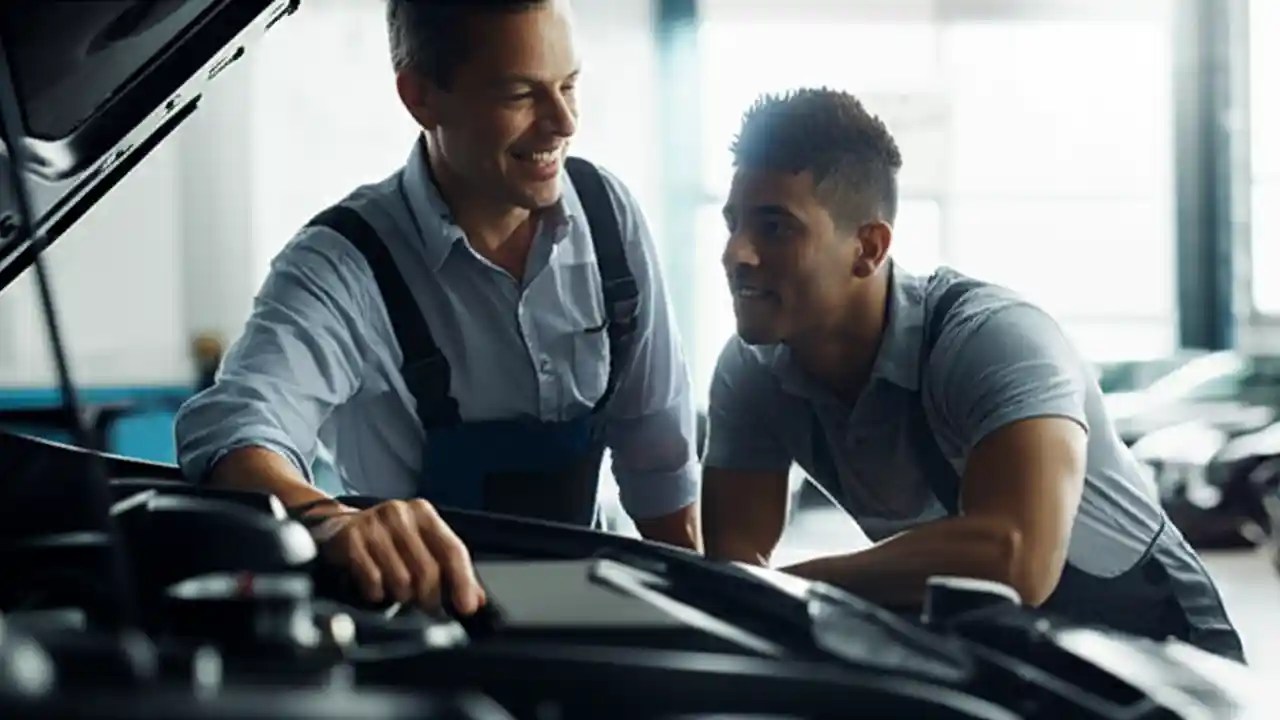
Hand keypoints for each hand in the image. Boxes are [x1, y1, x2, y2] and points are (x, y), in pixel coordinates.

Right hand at [306, 499, 485, 614]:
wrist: (335, 526)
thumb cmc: (386, 540)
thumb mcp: (420, 545)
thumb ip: (449, 570)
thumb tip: (476, 600)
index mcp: (423, 513)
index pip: (452, 549)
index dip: (463, 581)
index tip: (466, 607)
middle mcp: (400, 513)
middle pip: (428, 570)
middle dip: (429, 596)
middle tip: (424, 605)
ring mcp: (372, 525)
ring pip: (401, 579)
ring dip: (401, 595)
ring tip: (396, 591)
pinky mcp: (349, 540)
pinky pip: (373, 581)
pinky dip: (376, 592)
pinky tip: (375, 588)